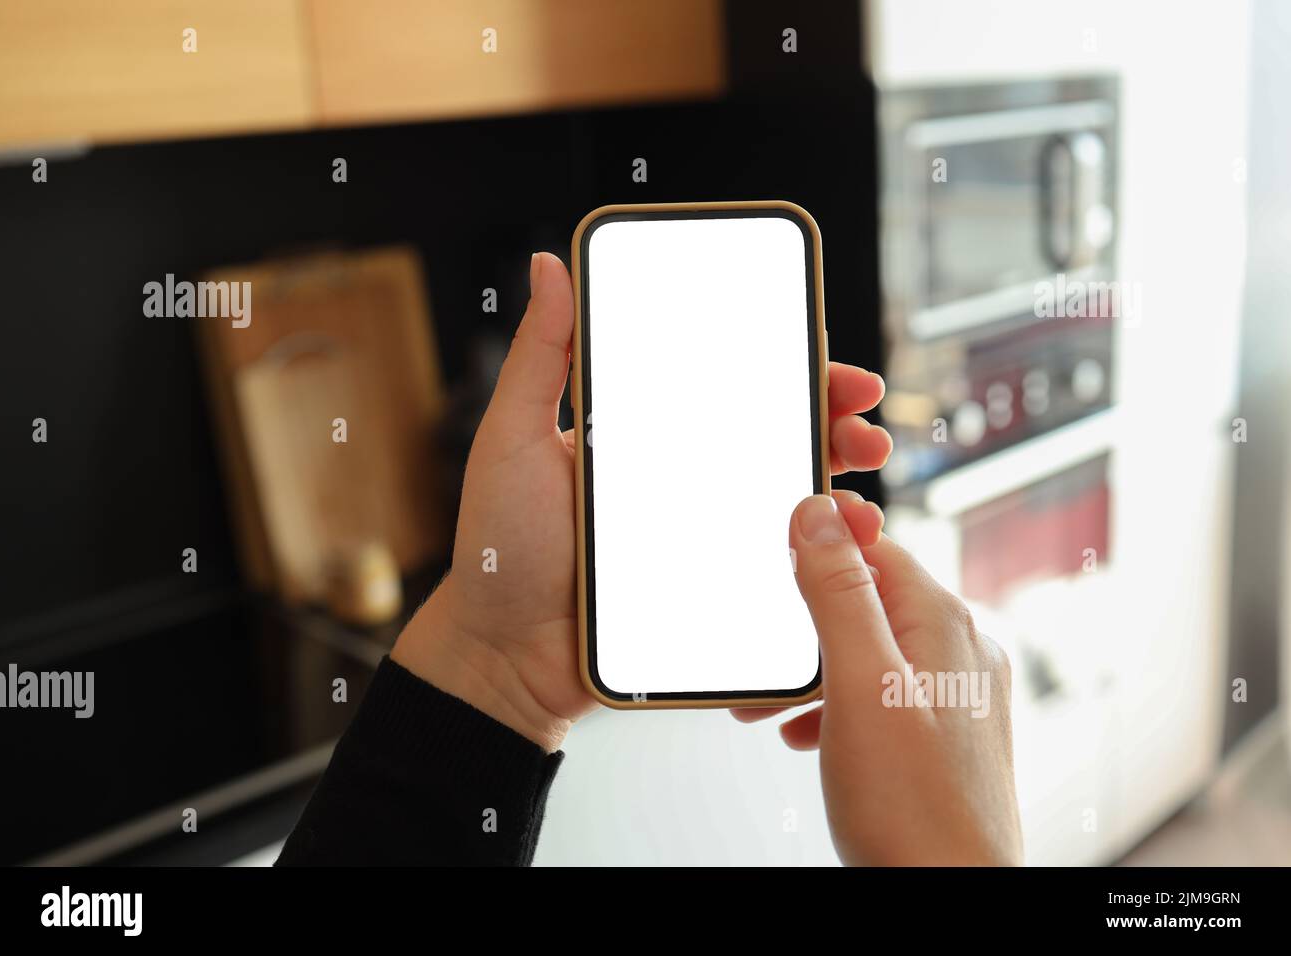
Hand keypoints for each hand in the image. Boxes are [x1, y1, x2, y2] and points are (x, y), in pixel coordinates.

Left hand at [394, 251, 892, 750]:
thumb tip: (550, 266)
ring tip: (865, 471)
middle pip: (770, 434)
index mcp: (642, 434)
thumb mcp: (512, 437)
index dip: (776, 361)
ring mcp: (700, 534)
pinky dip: (820, 548)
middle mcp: (680, 478)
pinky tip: (847, 537)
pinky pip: (778, 562)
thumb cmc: (499, 546)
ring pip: (786, 496)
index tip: (821, 343)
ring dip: (837, 478)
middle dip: (829, 416)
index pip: (720, 383)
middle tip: (863, 409)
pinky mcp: (712, 587)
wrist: (503, 656)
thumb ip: (540, 357)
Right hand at [735, 495, 1022, 865]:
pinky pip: (878, 698)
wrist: (948, 899)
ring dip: (811, 674)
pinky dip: (835, 708)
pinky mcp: (941, 737)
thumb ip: (838, 594)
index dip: (819, 545)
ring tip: (766, 710)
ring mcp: (954, 698)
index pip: (874, 546)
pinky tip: (808, 737)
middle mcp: (958, 653)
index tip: (771, 556)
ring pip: (867, 655)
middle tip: (758, 663)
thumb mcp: (860, 686)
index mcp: (942, 625)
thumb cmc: (914, 810)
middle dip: (803, 627)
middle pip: (866, 603)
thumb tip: (819, 513)